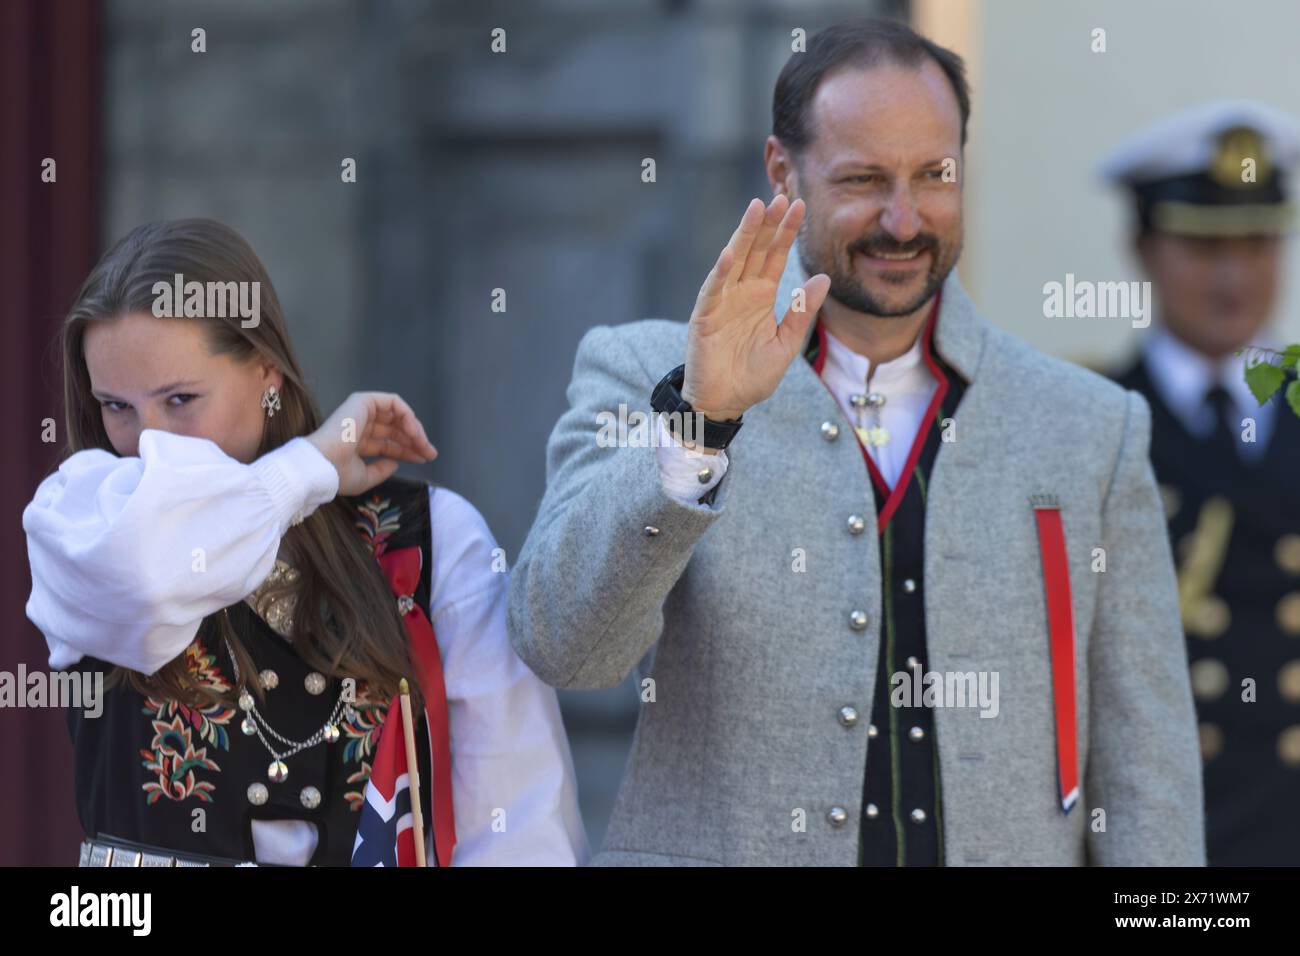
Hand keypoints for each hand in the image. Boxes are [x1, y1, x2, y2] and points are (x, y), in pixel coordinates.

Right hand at [306, 391, 436, 495]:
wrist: (322, 466)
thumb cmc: (338, 475)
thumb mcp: (365, 477)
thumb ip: (382, 470)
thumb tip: (396, 462)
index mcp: (357, 442)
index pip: (389, 443)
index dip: (408, 450)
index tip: (423, 459)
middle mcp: (359, 425)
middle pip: (396, 430)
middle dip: (415, 440)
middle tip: (430, 453)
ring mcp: (360, 411)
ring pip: (397, 416)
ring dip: (414, 430)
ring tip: (424, 445)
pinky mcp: (363, 401)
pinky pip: (394, 402)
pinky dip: (407, 415)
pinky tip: (414, 432)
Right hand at [681, 194, 830, 421]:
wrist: (725, 402)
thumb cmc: (753, 376)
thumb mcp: (786, 344)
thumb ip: (802, 312)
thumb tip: (823, 279)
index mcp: (762, 296)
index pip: (775, 256)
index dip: (786, 231)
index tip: (800, 205)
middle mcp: (742, 292)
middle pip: (756, 250)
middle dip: (769, 224)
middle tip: (781, 196)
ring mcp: (722, 301)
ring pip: (735, 260)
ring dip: (745, 235)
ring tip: (757, 209)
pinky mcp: (705, 317)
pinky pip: (713, 290)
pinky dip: (720, 273)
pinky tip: (730, 253)